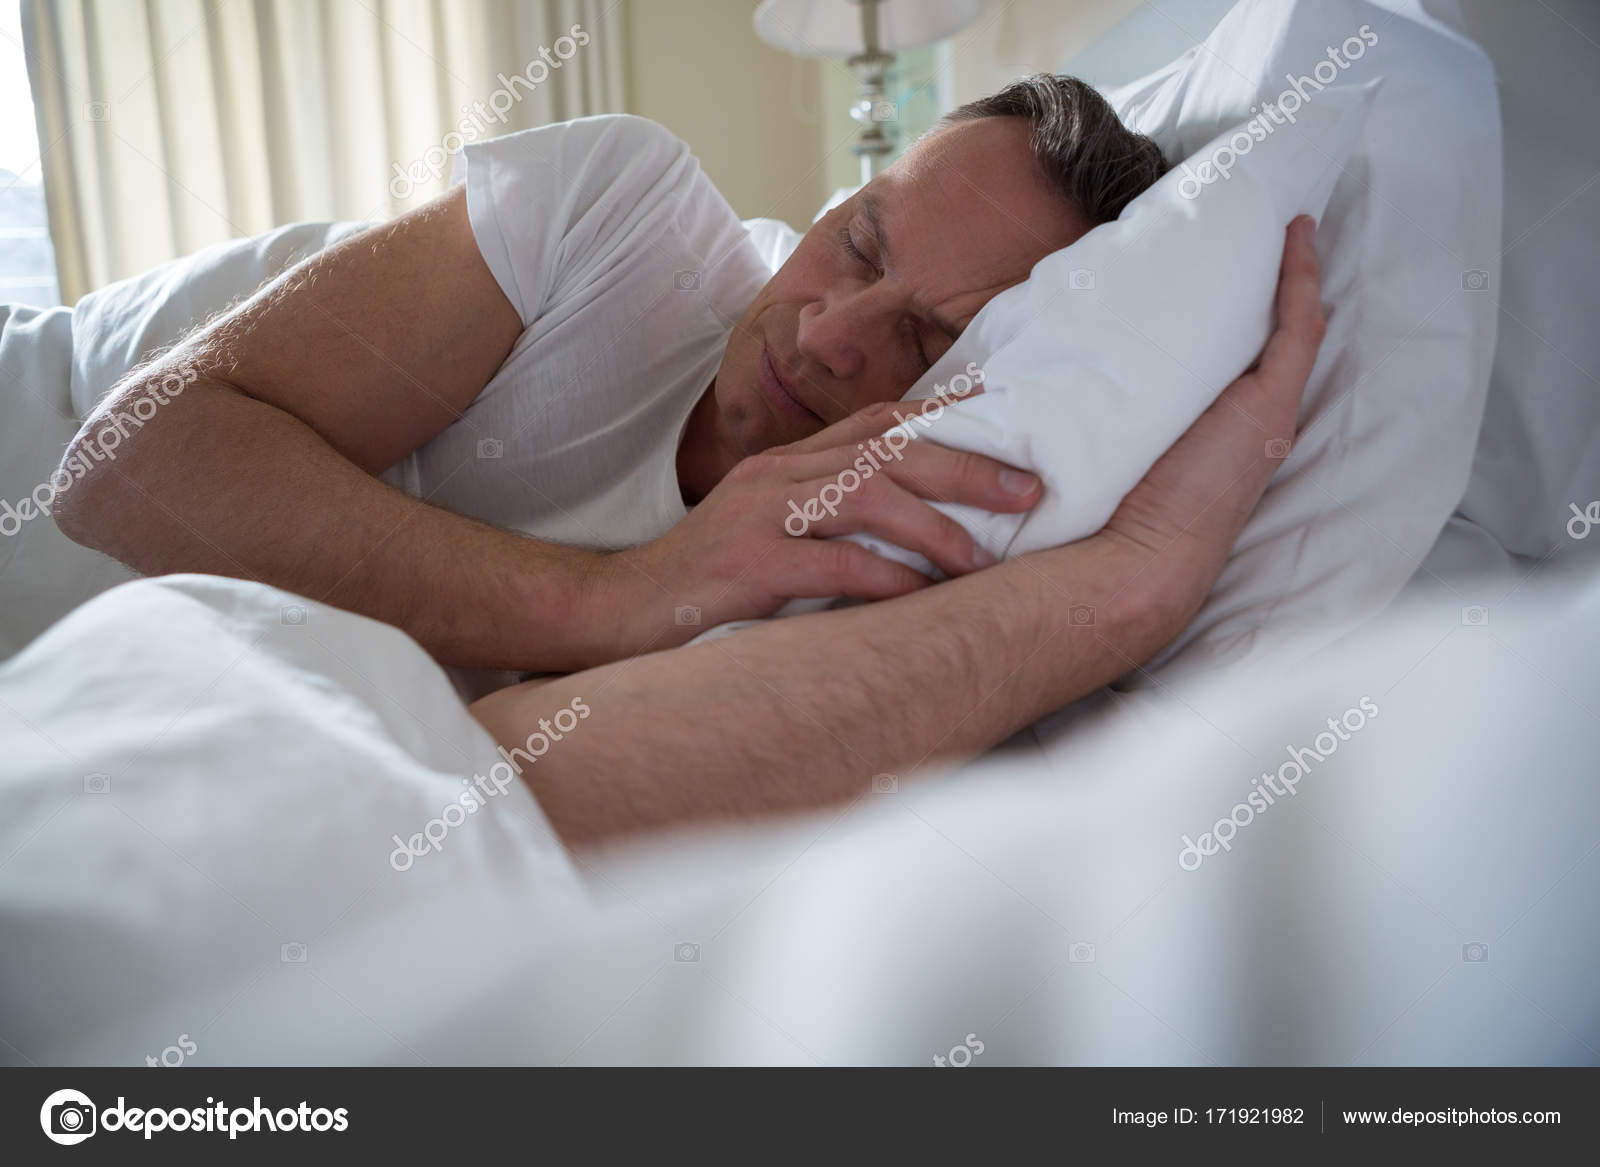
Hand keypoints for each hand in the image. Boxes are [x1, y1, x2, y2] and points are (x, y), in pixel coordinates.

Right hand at [606, 398, 1042, 650]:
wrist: (616, 614)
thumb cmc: (708, 586)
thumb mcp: (771, 534)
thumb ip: (831, 521)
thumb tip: (915, 532)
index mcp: (787, 462)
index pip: (878, 421)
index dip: (950, 416)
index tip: (1015, 420)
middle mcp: (777, 474)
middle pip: (888, 448)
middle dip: (967, 466)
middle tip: (1030, 490)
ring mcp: (759, 513)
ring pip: (867, 494)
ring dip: (937, 526)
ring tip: (984, 561)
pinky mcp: (747, 564)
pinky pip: (834, 562)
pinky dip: (887, 578)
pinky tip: (923, 598)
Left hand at [1097, 216, 1326, 624]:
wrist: (1138, 560)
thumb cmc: (1110, 511)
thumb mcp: (1107, 436)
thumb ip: (1100, 396)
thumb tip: (1053, 346)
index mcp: (1217, 427)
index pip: (1238, 351)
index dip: (1242, 301)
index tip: (1231, 253)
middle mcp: (1251, 416)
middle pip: (1272, 334)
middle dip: (1276, 277)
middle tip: (1271, 219)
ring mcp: (1267, 409)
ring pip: (1292, 325)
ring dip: (1295, 269)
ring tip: (1286, 215)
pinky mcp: (1270, 405)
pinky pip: (1299, 327)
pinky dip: (1300, 277)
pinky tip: (1296, 232)